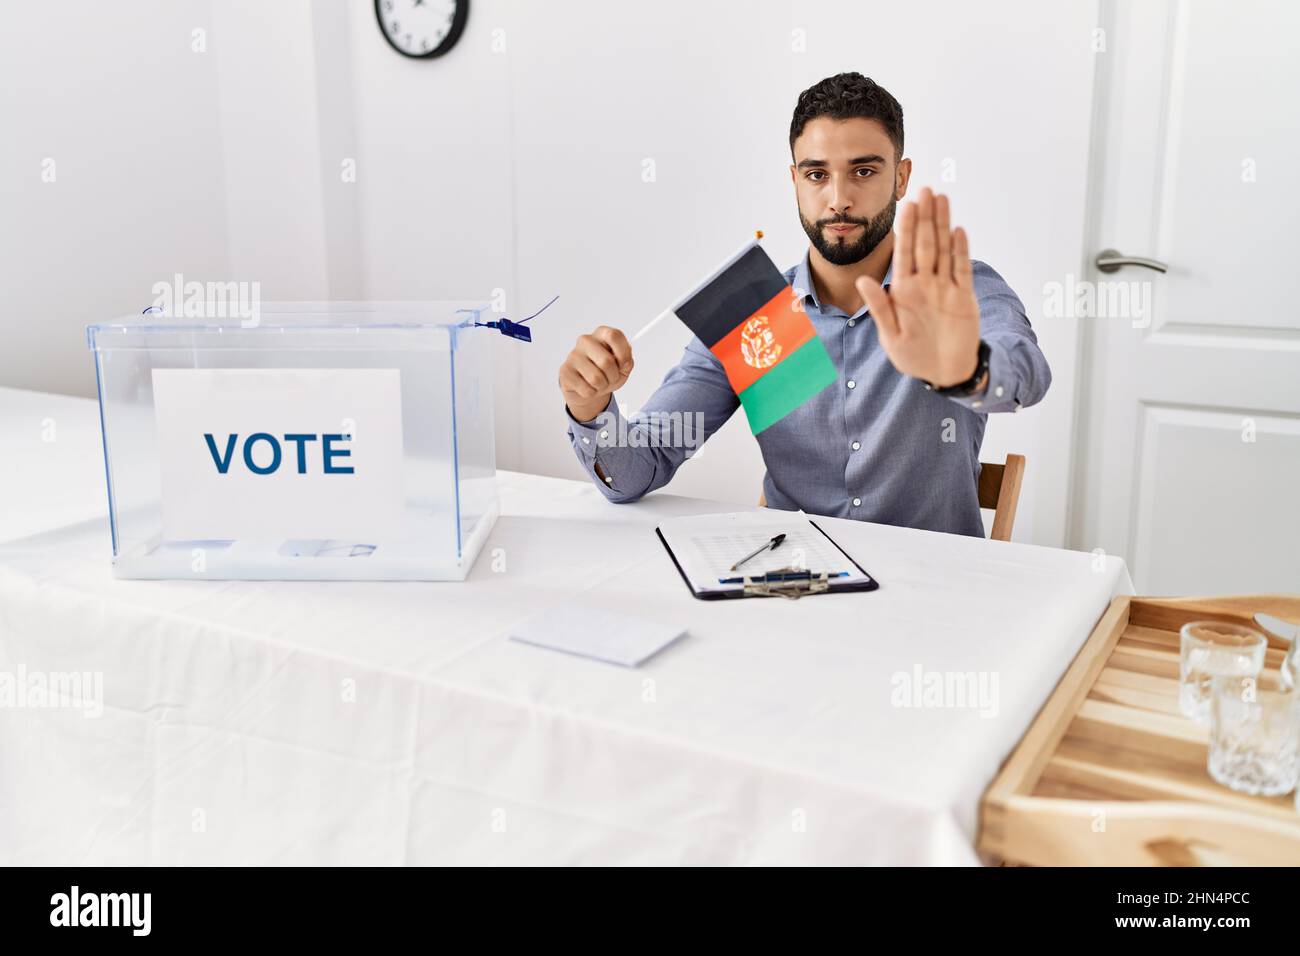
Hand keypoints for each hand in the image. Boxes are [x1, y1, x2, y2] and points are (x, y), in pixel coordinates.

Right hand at [559, 325, 633, 420]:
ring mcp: (573, 355)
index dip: (623, 353)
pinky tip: (587, 386)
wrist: (588, 387)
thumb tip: (625, 362)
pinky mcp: (565, 371)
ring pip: (596, 378)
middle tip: (610, 377)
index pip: (614, 336)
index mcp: (602, 334)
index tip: (624, 364)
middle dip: (613, 376)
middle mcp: (586, 341)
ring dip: (602, 386)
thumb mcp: (623, 367)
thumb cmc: (607, 373)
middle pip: (607, 362)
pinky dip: (592, 393)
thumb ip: (627, 361)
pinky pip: (586, 389)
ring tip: (599, 382)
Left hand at [855, 187, 980, 388]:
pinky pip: (962, 270)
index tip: (905, 206)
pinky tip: (958, 231)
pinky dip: (961, 251)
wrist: (944, 373)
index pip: (903, 253)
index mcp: (904, 291)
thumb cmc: (913, 357)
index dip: (905, 229)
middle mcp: (925, 284)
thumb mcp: (891, 336)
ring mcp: (945, 288)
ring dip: (943, 225)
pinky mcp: (964, 297)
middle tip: (925, 189)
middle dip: (924, 217)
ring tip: (942, 199)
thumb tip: (862, 281)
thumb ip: (880, 308)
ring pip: (944, 250)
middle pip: (925, 244)